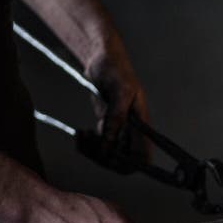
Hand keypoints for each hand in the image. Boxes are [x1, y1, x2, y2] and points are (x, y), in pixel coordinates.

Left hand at [85, 34, 150, 161]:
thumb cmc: (115, 68)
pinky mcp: (106, 127)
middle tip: (89, 142)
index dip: (129, 164)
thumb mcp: (119, 90)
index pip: (142, 158)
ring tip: (81, 135)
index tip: (110, 156)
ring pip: (108, 156)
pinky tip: (80, 133)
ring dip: (92, 152)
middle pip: (122, 162)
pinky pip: (98, 146)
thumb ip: (116, 117)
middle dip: (104, 158)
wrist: (101, 57)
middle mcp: (132, 132)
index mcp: (142, 125)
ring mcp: (118, 131)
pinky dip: (87, 144)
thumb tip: (109, 143)